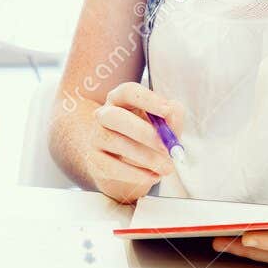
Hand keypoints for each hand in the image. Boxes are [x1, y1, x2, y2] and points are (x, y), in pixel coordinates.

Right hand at [80, 82, 186, 204]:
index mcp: (121, 99)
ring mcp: (96, 137)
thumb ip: (172, 116)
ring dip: (144, 157)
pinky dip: (134, 174)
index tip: (167, 111)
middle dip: (143, 132)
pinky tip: (151, 177)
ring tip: (165, 167)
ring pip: (113, 142)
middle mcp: (104, 114)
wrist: (128, 165)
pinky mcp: (94, 160)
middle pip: (115, 116)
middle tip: (166, 147)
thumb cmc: (148, 139)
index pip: (128, 91)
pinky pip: (110, 167)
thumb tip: (172, 112)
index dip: (147, 99)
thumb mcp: (164, 125)